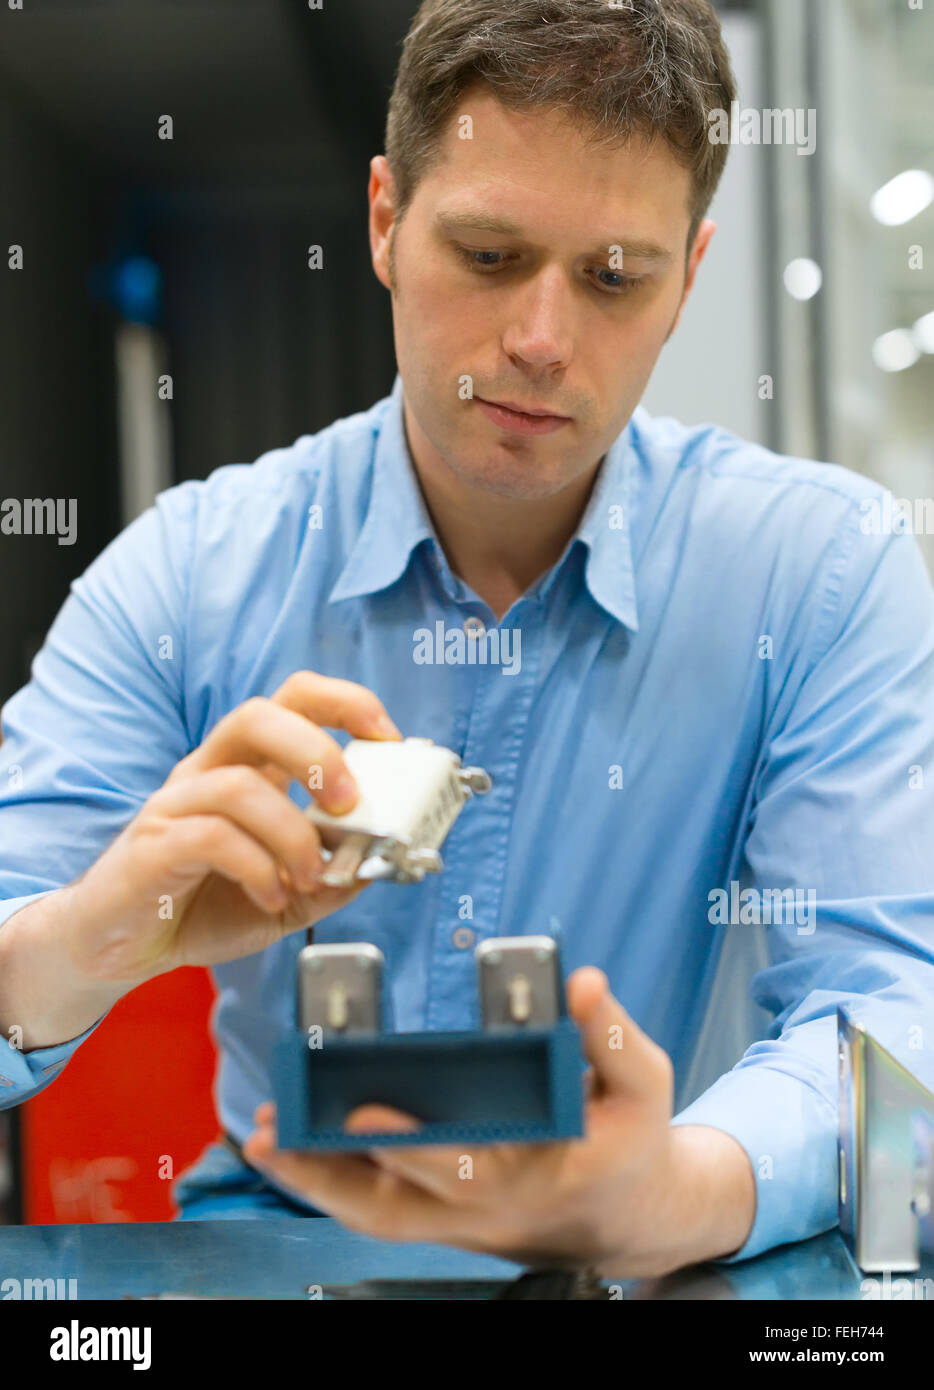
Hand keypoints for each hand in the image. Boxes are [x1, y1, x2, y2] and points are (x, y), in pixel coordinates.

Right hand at [57, 671, 401, 984]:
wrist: (123, 945)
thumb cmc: (203, 904)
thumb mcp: (291, 894)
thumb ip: (336, 876)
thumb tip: (383, 858)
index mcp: (247, 766)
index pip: (293, 700)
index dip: (345, 704)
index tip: (387, 738)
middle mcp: (209, 771)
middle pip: (258, 715)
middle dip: (318, 752)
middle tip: (350, 804)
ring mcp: (177, 804)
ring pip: (240, 784)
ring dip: (293, 833)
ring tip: (311, 876)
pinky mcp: (155, 845)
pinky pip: (211, 837)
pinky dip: (257, 868)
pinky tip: (271, 896)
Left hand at [243, 967, 756, 1277]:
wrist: (627, 1217)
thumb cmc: (628, 1143)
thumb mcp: (645, 1087)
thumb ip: (615, 1036)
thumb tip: (584, 986)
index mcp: (540, 1173)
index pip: (471, 1168)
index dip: (418, 1146)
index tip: (369, 1114)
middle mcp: (488, 1207)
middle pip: (401, 1197)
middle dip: (337, 1164)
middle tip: (283, 1124)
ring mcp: (457, 1220)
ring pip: (374, 1213)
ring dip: (315, 1179)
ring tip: (265, 1134)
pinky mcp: (437, 1218)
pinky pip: (372, 1207)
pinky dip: (327, 1181)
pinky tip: (288, 1144)